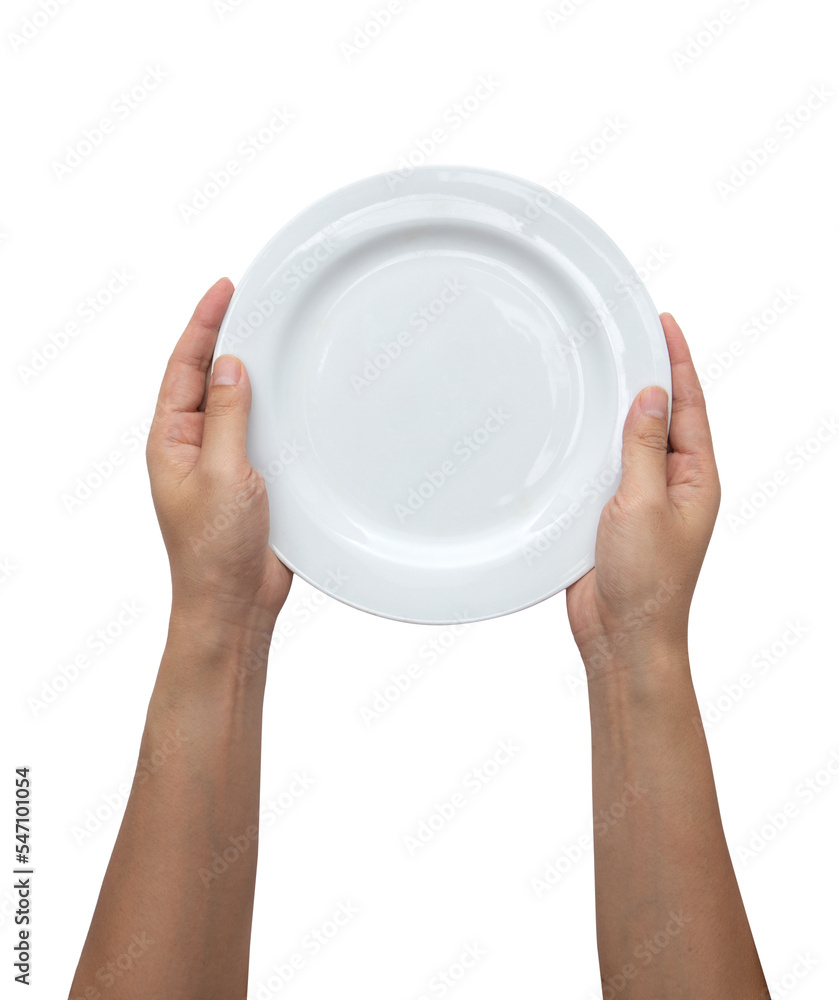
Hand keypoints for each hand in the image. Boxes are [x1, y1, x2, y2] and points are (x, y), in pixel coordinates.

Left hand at [146, 278, 292, 632]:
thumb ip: (226, 416)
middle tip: (252, 301)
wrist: (235, 603)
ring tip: (275, 336)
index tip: (223, 291)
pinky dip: (276, 409)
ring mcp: (225, 462)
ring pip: (239, 404)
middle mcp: (196, 447)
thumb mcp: (221, 473)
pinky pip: (263, 432)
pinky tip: (294, 396)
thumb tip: (230, 367)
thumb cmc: (215, 551)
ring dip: (255, 373)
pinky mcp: (253, 479)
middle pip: (209, 378)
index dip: (202, 325)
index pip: (183, 368)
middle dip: (227, 338)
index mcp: (172, 441)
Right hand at [565, 313, 720, 671]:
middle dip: (652, 378)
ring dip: (620, 412)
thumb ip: (644, 449)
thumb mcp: (645, 504)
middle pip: (663, 419)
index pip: (689, 407)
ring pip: (632, 443)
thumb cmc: (646, 583)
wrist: (622, 635)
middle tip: (632, 338)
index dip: (678, 363)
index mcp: (696, 480)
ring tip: (606, 372)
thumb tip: (651, 398)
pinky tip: (579, 432)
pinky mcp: (612, 517)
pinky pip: (606, 470)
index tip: (665, 325)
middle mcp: (672, 486)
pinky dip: (595, 447)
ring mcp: (642, 501)